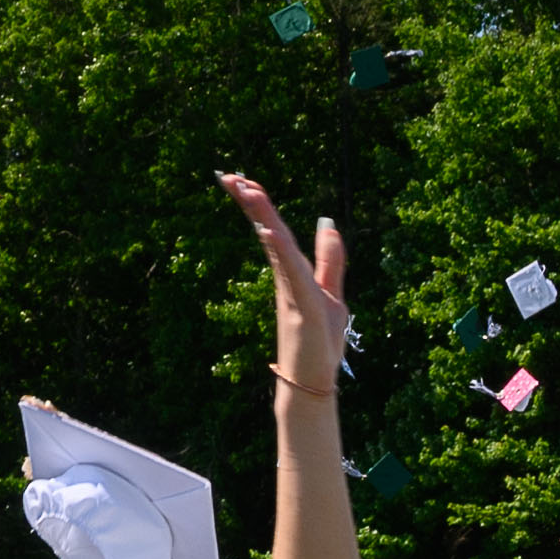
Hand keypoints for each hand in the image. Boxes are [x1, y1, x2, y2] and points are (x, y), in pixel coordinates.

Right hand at [219, 172, 349, 393]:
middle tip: (228, 176)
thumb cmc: (320, 344)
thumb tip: (327, 223)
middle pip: (268, 230)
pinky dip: (279, 249)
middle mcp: (286, 277)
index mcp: (293, 272)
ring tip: (245, 188)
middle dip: (251, 202)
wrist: (313, 382)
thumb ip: (330, 260)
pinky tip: (268, 230)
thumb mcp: (332, 294)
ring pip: (276, 244)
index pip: (276, 230)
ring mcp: (290, 290)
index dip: (261, 205)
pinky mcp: (299, 304)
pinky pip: (289, 270)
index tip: (243, 180)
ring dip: (261, 216)